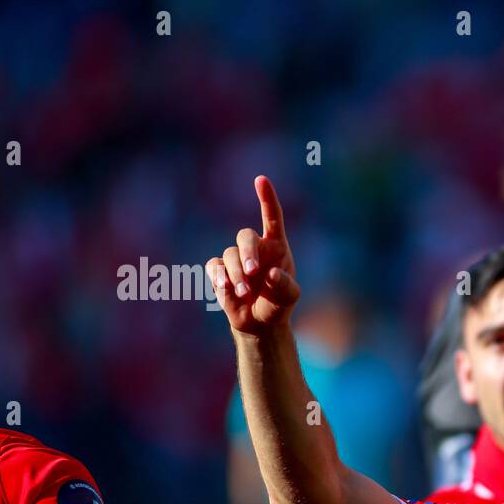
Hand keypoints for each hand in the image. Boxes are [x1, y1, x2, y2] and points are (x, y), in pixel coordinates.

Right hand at [209, 176, 299, 334]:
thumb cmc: (277, 304)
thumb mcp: (288, 297)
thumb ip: (284, 286)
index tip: (261, 180)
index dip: (266, 198)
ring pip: (229, 255)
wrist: (260, 323)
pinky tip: (227, 289)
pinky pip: (214, 267)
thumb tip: (271, 274)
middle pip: (245, 236)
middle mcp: (255, 248)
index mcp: (276, 247)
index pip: (271, 217)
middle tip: (252, 271)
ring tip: (245, 292)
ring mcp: (235, 258)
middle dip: (247, 252)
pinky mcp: (219, 271)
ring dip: (236, 275)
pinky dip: (219, 277)